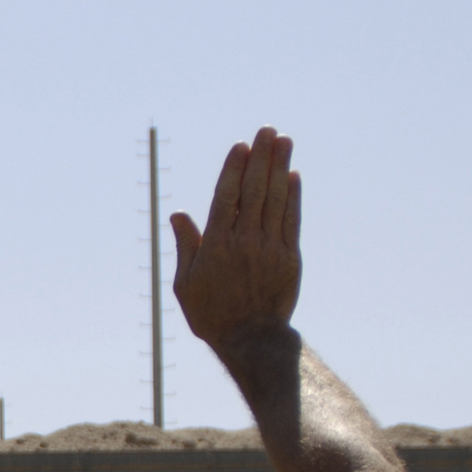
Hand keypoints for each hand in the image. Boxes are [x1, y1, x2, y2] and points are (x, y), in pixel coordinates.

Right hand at [171, 127, 302, 353]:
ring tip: (284, 141)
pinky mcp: (289, 257)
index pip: (226, 197)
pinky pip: (292, 219)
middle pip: (254, 190)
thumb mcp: (185, 283)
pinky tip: (293, 176)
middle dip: (261, 157)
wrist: (251, 340)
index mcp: (216, 246)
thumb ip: (186, 246)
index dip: (234, 168)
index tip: (241, 146)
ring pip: (275, 199)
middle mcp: (244, 241)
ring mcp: (270, 247)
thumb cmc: (211, 314)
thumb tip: (178, 215)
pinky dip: (293, 196)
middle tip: (267, 131)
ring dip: (280, 167)